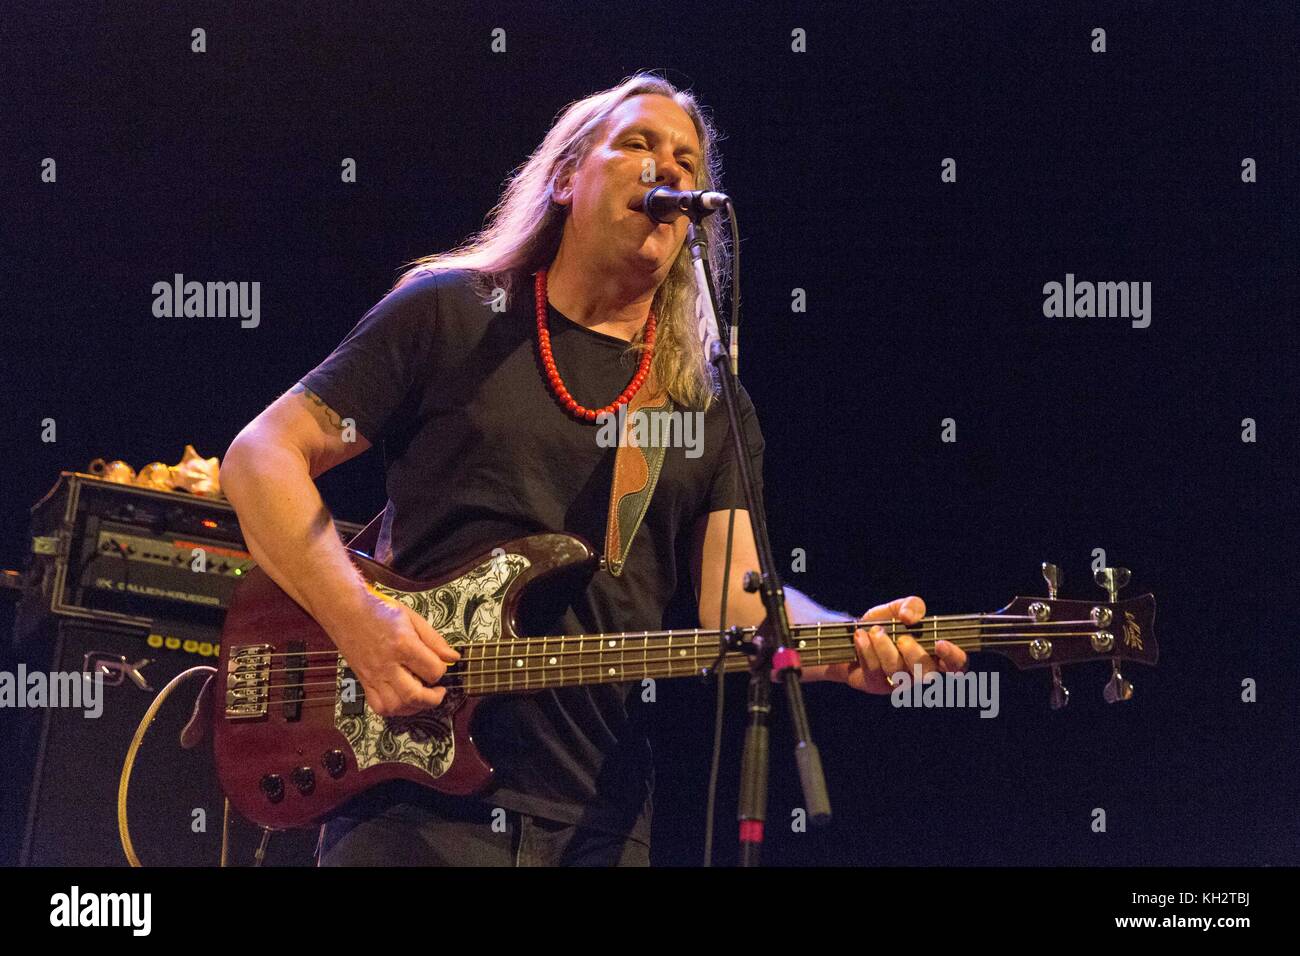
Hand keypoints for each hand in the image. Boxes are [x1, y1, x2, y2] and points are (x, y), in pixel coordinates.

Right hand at [325, 587, 460, 716]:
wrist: (345, 610)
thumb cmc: (380, 610)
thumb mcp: (412, 618)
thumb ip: (434, 640)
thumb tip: (453, 658)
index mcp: (403, 645)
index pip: (433, 671)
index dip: (442, 670)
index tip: (441, 665)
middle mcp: (388, 664)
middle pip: (414, 696)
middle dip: (433, 699)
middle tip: (439, 692)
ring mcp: (374, 675)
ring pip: (396, 706)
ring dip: (414, 707)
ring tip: (422, 696)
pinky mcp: (364, 681)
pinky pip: (378, 707)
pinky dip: (394, 709)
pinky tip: (402, 699)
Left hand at [825, 596, 966, 693]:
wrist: (855, 634)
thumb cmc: (886, 623)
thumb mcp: (900, 608)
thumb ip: (912, 606)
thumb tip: (910, 617)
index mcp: (935, 654)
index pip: (957, 665)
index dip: (954, 658)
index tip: (940, 644)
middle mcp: (920, 672)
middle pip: (927, 674)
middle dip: (913, 654)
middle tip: (901, 638)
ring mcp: (899, 682)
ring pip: (898, 673)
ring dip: (885, 648)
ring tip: (874, 630)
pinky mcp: (877, 685)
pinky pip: (875, 672)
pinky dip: (866, 650)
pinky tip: (861, 636)